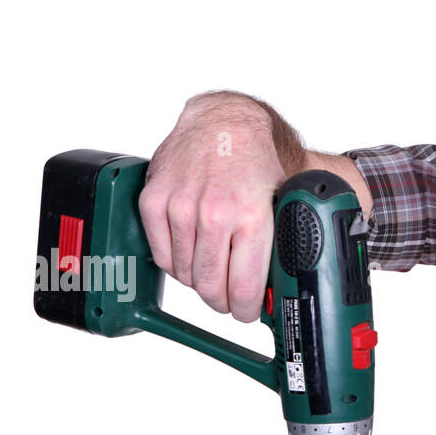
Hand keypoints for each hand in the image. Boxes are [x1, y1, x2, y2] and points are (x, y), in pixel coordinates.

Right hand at [138, 93, 286, 322]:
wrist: (223, 122)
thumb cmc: (255, 161)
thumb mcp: (282, 202)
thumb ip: (279, 244)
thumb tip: (276, 289)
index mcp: (251, 216)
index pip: (243, 288)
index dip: (245, 310)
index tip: (247, 312)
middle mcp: (214, 213)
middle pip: (211, 288)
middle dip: (223, 301)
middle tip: (230, 299)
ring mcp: (180, 208)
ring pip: (186, 276)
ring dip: (200, 280)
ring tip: (215, 269)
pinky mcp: (153, 201)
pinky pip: (162, 257)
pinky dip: (177, 264)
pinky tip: (193, 254)